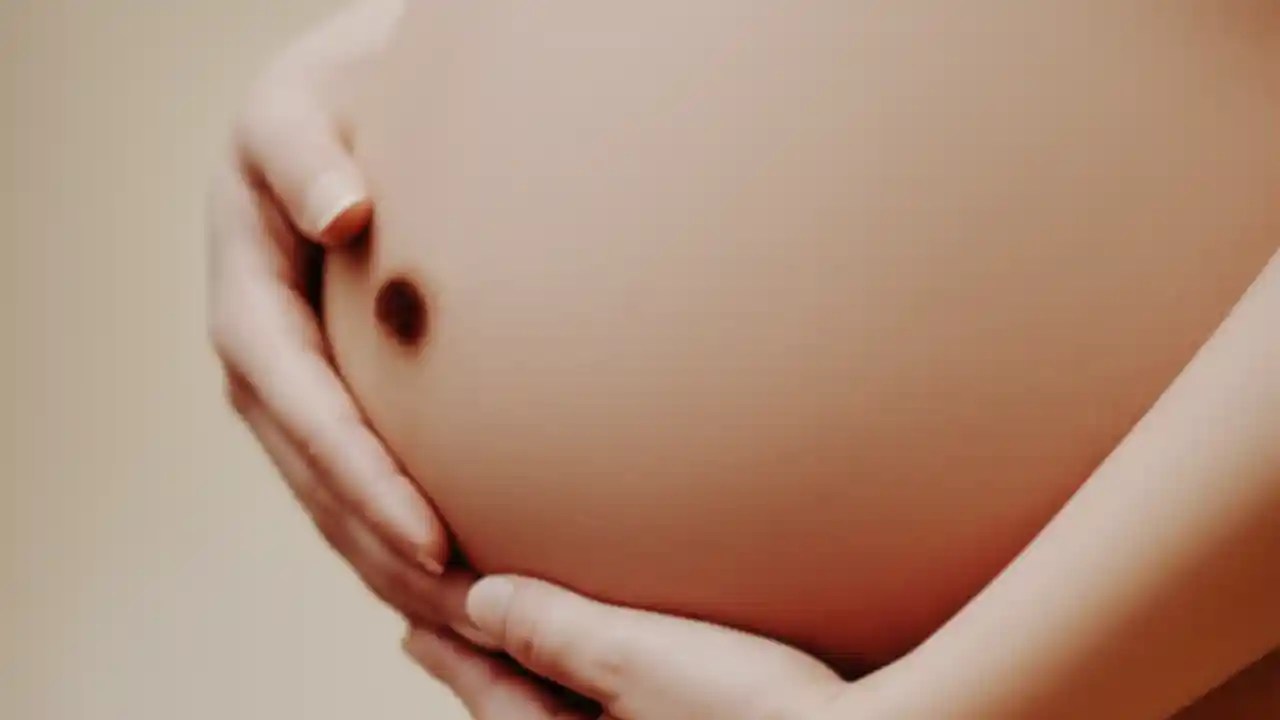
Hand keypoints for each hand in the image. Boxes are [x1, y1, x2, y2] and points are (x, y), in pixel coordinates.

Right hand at [207, 1, 463, 627]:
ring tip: (483, 626)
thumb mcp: (291, 109)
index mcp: (250, 305)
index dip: (358, 478)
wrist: (337, 114)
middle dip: (387, 556)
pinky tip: (469, 582)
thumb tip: (342, 214)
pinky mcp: (341, 404)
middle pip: (320, 484)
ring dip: (402, 574)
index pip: (301, 409)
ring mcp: (300, 395)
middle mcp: (268, 366)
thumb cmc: (321, 105)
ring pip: (340, 506)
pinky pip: (367, 486)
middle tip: (475, 614)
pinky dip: (409, 544)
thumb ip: (301, 154)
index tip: (430, 535)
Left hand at [404, 576, 889, 719]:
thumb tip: (477, 597)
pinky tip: (618, 657)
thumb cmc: (754, 716)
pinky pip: (617, 705)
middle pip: (521, 705)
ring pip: (570, 707)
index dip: (447, 649)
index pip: (489, 691)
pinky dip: (592, 676)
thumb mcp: (636, 662)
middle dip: (483, 661)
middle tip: (443, 627)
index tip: (411, 620)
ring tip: (518, 634)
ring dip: (536, 666)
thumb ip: (553, 632)